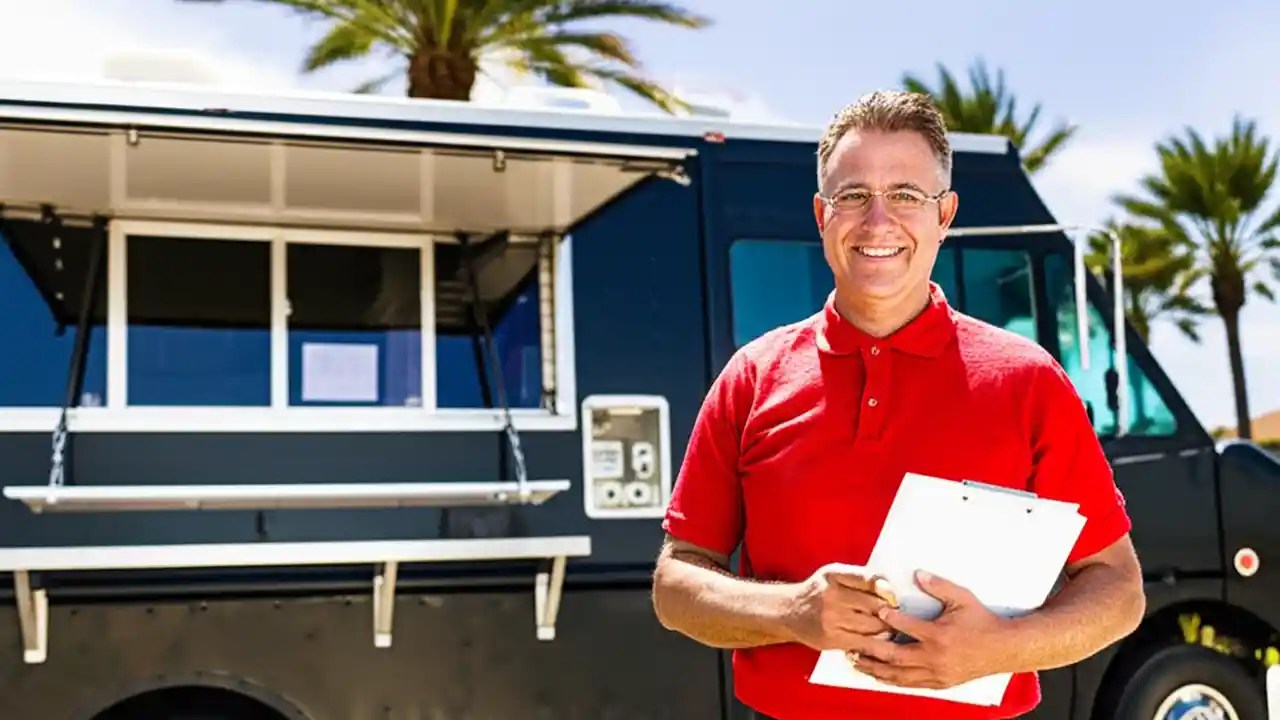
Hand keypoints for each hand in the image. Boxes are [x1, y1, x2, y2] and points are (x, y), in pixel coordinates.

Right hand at [784, 563, 899, 650]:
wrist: (788, 611)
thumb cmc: (818, 591)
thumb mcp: (833, 574)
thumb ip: (860, 577)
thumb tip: (890, 590)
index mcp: (834, 576)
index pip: (870, 580)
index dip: (887, 590)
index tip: (893, 597)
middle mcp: (832, 596)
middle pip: (875, 605)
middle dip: (889, 612)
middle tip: (896, 615)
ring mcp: (831, 620)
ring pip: (873, 626)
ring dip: (886, 629)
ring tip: (889, 628)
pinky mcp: (832, 639)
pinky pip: (864, 643)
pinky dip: (876, 643)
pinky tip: (879, 641)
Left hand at [845, 570, 1013, 688]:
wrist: (1003, 648)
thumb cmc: (982, 621)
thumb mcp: (962, 598)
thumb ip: (938, 586)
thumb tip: (917, 573)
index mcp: (938, 635)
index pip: (905, 626)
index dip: (887, 619)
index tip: (875, 611)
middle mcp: (934, 657)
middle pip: (894, 656)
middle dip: (870, 651)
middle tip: (851, 646)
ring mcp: (936, 673)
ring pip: (899, 675)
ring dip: (875, 669)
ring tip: (857, 662)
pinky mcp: (940, 683)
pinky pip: (910, 684)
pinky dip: (892, 680)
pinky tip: (879, 676)